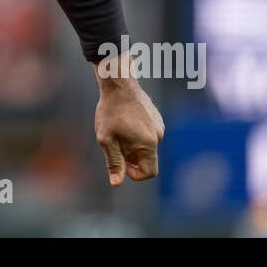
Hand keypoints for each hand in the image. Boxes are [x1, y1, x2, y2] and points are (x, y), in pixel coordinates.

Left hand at [91, 56, 165, 186]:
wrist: (118, 84)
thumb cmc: (110, 111)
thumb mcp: (106, 139)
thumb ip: (114, 162)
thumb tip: (117, 183)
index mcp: (148, 144)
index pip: (150, 172)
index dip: (134, 174)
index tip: (120, 163)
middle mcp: (158, 136)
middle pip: (147, 159)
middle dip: (131, 158)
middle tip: (114, 143)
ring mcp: (159, 126)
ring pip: (146, 146)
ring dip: (132, 145)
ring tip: (117, 129)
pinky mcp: (156, 118)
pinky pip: (147, 134)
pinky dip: (136, 135)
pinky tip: (124, 121)